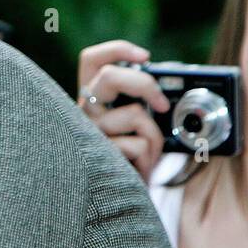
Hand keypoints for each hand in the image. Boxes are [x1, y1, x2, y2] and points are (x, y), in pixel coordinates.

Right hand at [76, 40, 168, 179]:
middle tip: (161, 103)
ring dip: (154, 137)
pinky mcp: (99, 153)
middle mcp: (83, 111)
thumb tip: (164, 97)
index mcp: (91, 98)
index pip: (92, 60)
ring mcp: (90, 132)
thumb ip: (139, 107)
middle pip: (108, 75)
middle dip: (144, 83)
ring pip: (135, 114)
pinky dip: (150, 158)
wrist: (114, 198)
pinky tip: (138, 168)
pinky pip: (138, 144)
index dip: (117, 49)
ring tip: (148, 155)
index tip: (144, 56)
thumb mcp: (132, 127)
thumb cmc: (127, 159)